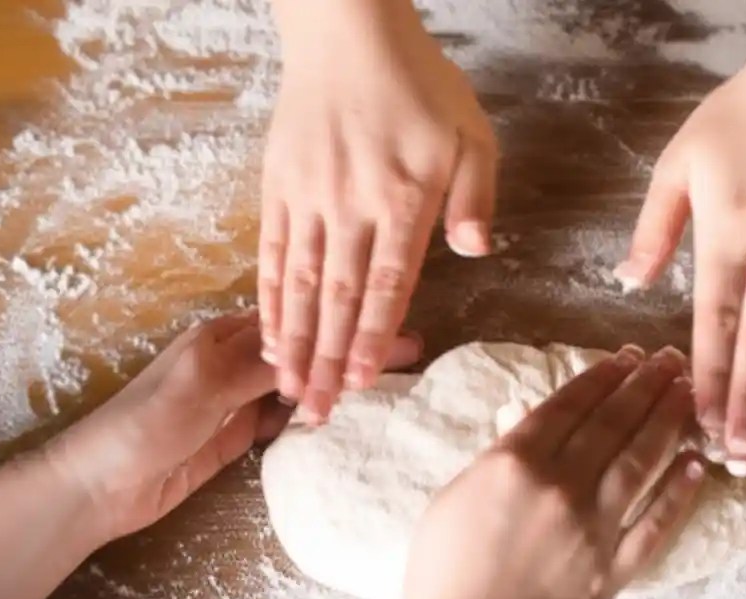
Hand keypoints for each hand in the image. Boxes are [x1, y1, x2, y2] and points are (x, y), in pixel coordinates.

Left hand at [46, 313, 421, 542]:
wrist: (102, 486)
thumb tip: (316, 345)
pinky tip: (348, 420)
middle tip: (410, 356)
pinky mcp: (239, 437)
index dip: (343, 322)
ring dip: (338, 383)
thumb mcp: (204, 384)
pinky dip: (316, 419)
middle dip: (352, 348)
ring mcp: (240, 399)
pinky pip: (288, 421)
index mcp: (225, 335)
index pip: (298, 322)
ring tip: (390, 385)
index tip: (396, 325)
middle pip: (306, 349)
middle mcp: (237, 360)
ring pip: (302, 384)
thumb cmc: (145, 424)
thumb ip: (259, 364)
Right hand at [259, 0, 497, 425]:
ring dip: (295, 342)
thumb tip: (473, 251)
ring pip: (301, 283)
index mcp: (403, 199)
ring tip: (287, 390)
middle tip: (316, 414)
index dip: (370, 338)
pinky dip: (270, 298)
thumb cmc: (419, 84)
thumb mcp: (471, 133)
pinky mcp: (279, 187)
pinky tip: (269, 335)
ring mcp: (308, 199)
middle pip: (338, 298)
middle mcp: (350, 206)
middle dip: (327, 361)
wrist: (348, 34)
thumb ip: (476, 196)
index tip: (358, 384)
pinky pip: (273, 252)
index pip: (386, 284)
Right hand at [379, 347, 705, 598]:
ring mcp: (593, 530)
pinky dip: (680, 491)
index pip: (571, 402)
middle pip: (614, 421)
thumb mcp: (453, 500)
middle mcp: (560, 488)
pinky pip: (657, 523)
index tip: (627, 355)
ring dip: (669, 419)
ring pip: (644, 460)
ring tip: (688, 391)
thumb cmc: (441, 580)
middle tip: (671, 359)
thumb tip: (528, 416)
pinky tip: (696, 464)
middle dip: (647, 384)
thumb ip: (497, 455)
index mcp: (512, 463)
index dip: (605, 374)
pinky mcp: (614, 571)